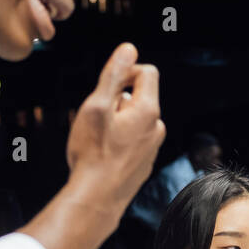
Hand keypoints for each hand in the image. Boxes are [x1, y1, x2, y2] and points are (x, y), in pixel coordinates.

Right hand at [65, 43, 165, 213]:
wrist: (97, 198)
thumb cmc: (93, 154)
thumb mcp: (97, 106)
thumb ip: (114, 75)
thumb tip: (128, 49)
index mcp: (148, 111)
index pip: (147, 72)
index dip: (125, 72)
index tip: (107, 87)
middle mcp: (156, 128)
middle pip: (139, 96)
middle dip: (117, 99)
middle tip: (97, 118)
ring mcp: (152, 147)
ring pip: (134, 119)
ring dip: (117, 120)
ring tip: (99, 138)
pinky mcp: (144, 163)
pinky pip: (132, 140)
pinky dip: (119, 139)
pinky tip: (103, 154)